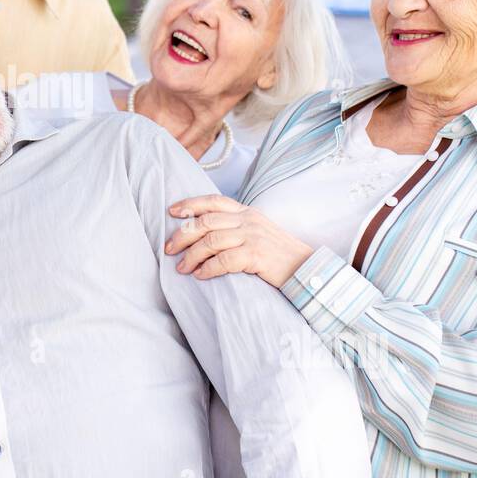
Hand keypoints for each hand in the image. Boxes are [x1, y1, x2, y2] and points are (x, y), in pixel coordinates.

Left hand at [164, 194, 313, 287]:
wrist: (307, 269)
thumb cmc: (279, 255)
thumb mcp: (258, 232)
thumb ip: (236, 228)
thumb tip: (205, 235)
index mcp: (247, 212)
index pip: (214, 201)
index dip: (191, 204)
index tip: (172, 211)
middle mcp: (248, 220)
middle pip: (206, 221)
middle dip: (183, 234)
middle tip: (169, 249)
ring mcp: (253, 236)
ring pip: (211, 240)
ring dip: (192, 255)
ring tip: (182, 268)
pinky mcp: (257, 255)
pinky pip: (225, 260)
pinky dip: (208, 268)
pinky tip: (200, 276)